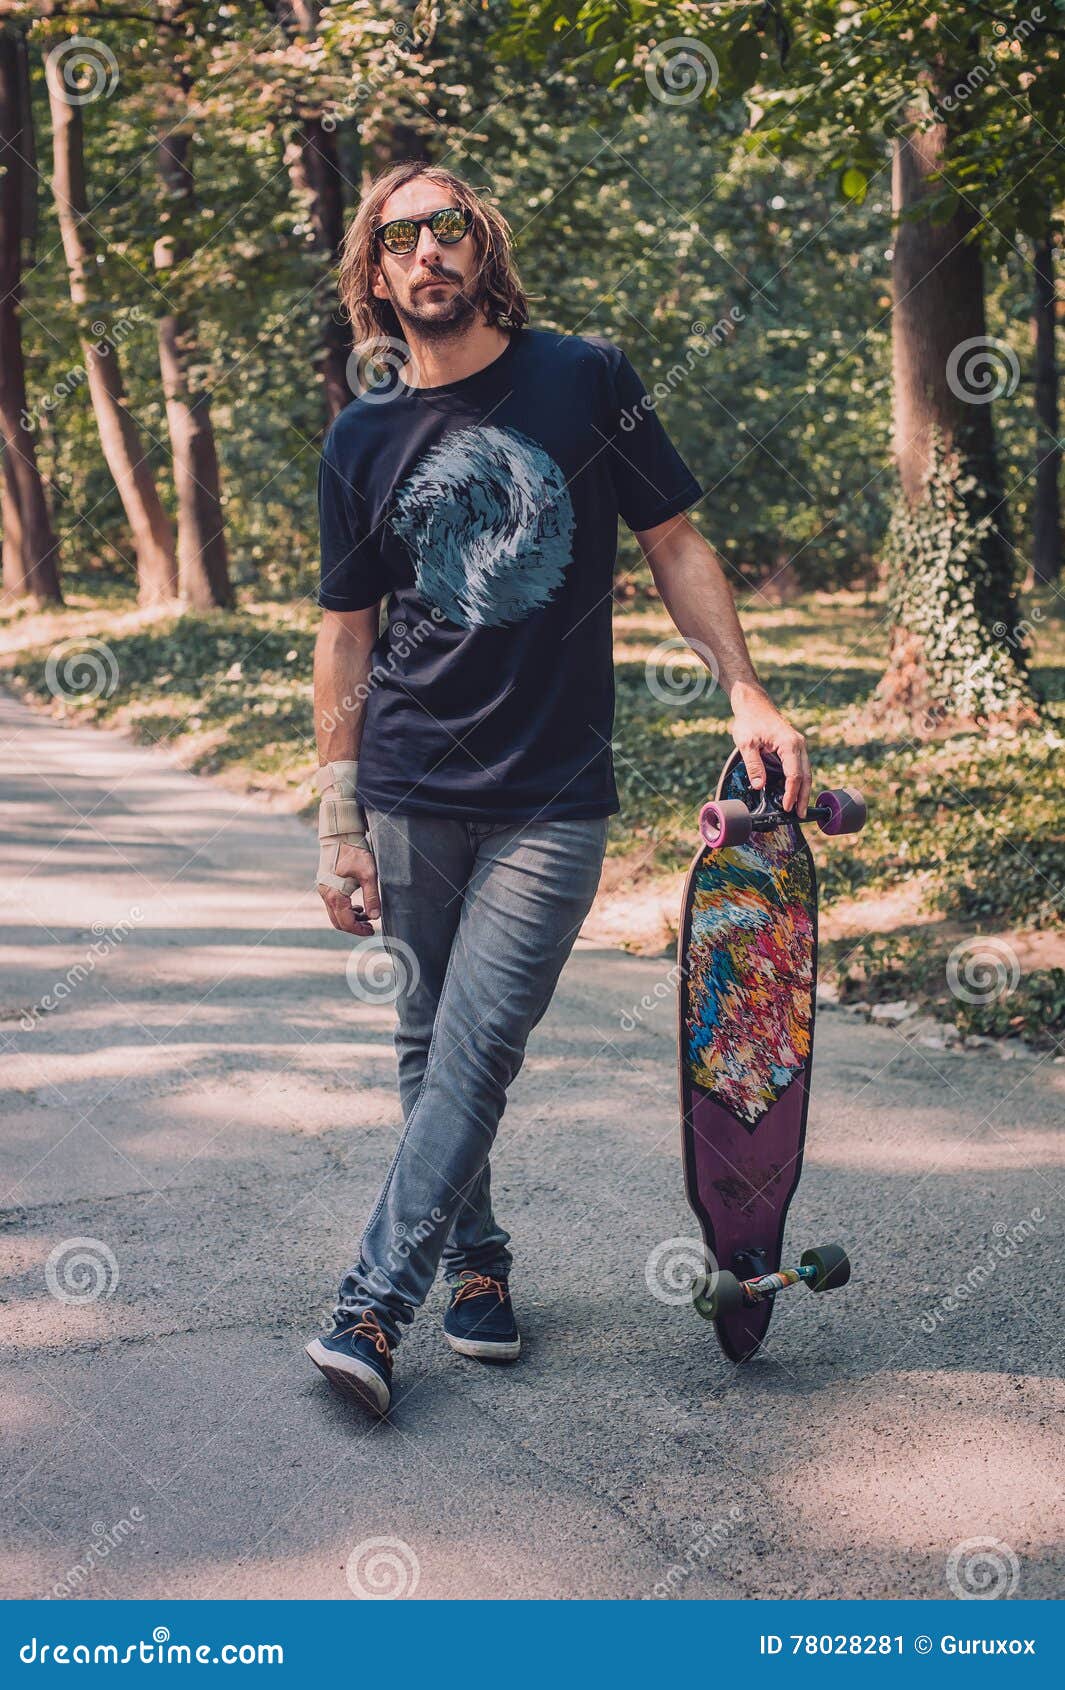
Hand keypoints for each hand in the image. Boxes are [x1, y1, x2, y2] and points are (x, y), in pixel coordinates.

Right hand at [318, 844, 380, 936]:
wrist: (340, 836)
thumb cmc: (355, 852)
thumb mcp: (369, 874)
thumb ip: (372, 897)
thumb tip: (376, 917)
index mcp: (335, 895)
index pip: (346, 922)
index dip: (359, 930)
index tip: (372, 930)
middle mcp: (325, 895)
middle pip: (338, 921)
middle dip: (354, 926)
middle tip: (370, 926)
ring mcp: (323, 890)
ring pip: (335, 914)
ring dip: (350, 918)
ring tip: (367, 915)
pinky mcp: (325, 885)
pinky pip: (333, 905)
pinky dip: (345, 910)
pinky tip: (357, 906)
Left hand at [730, 684, 811, 816]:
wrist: (753, 704)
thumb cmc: (749, 721)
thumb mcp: (746, 743)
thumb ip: (753, 765)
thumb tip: (759, 786)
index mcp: (789, 744)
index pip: (794, 775)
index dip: (791, 793)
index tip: (786, 808)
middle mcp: (798, 745)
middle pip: (805, 776)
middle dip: (803, 797)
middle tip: (800, 816)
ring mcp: (798, 745)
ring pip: (805, 772)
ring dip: (803, 791)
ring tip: (799, 809)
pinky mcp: (793, 747)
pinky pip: (799, 767)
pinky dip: (798, 782)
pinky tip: (793, 794)